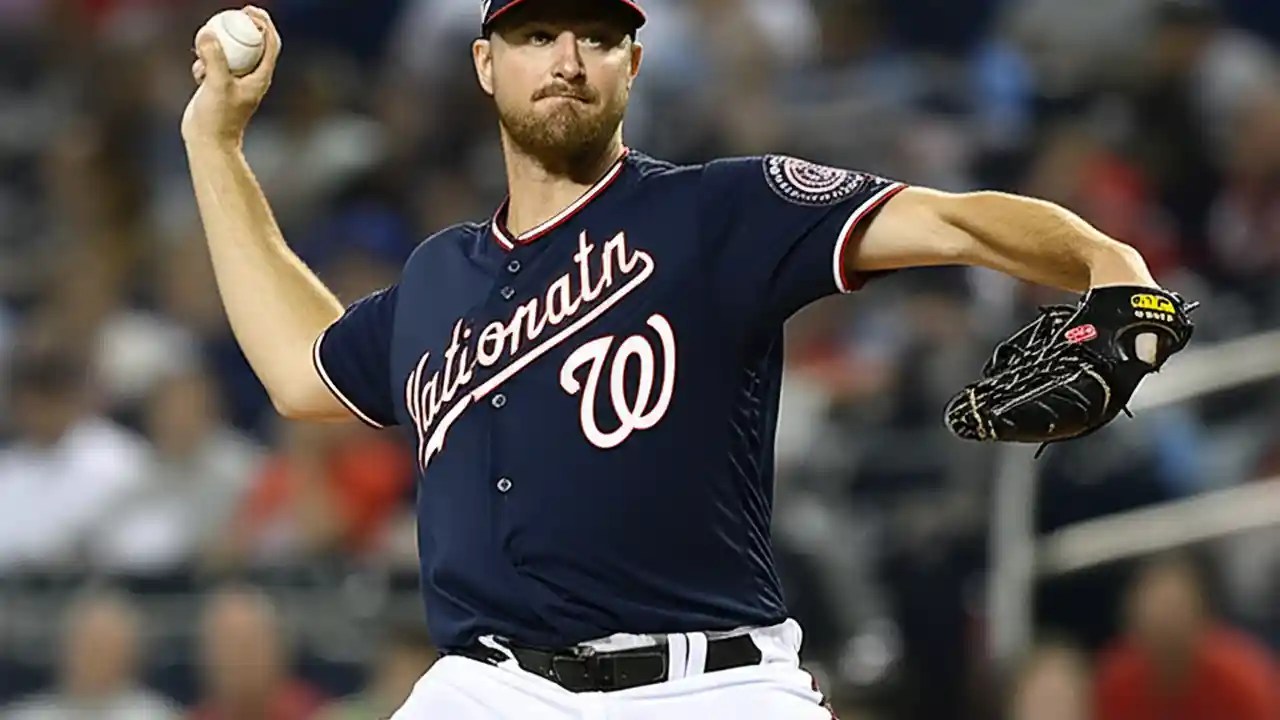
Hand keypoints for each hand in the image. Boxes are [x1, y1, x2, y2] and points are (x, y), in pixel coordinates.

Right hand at [181, 6, 281, 146]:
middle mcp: (252, 78)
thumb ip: (214, 58)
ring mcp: (235, 82)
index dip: (264, 23)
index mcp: (261, 77)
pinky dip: (206, 61)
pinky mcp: (219, 86)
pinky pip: (215, 64)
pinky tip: (197, 70)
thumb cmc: (218, 118)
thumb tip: (208, 33)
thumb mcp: (216, 84)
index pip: (270, 43)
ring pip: (231, 53)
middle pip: (253, 44)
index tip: (249, 11)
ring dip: (219, 44)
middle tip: (231, 12)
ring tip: (205, 42)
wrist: (208, 142)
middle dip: (243, 26)